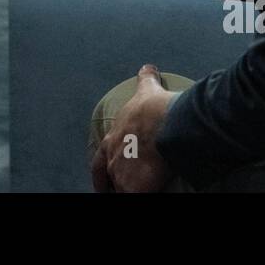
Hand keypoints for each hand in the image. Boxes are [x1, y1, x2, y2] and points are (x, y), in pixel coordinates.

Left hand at [90, 64, 180, 192]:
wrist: (164, 123)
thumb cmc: (153, 107)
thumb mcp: (146, 90)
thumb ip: (145, 80)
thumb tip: (148, 68)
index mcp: (112, 138)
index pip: (100, 157)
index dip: (102, 169)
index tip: (102, 178)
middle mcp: (112, 157)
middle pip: (107, 176)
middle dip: (110, 184)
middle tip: (113, 191)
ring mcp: (121, 174)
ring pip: (120, 189)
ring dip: (125, 190)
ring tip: (133, 191)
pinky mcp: (134, 187)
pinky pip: (133, 196)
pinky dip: (139, 194)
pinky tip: (147, 193)